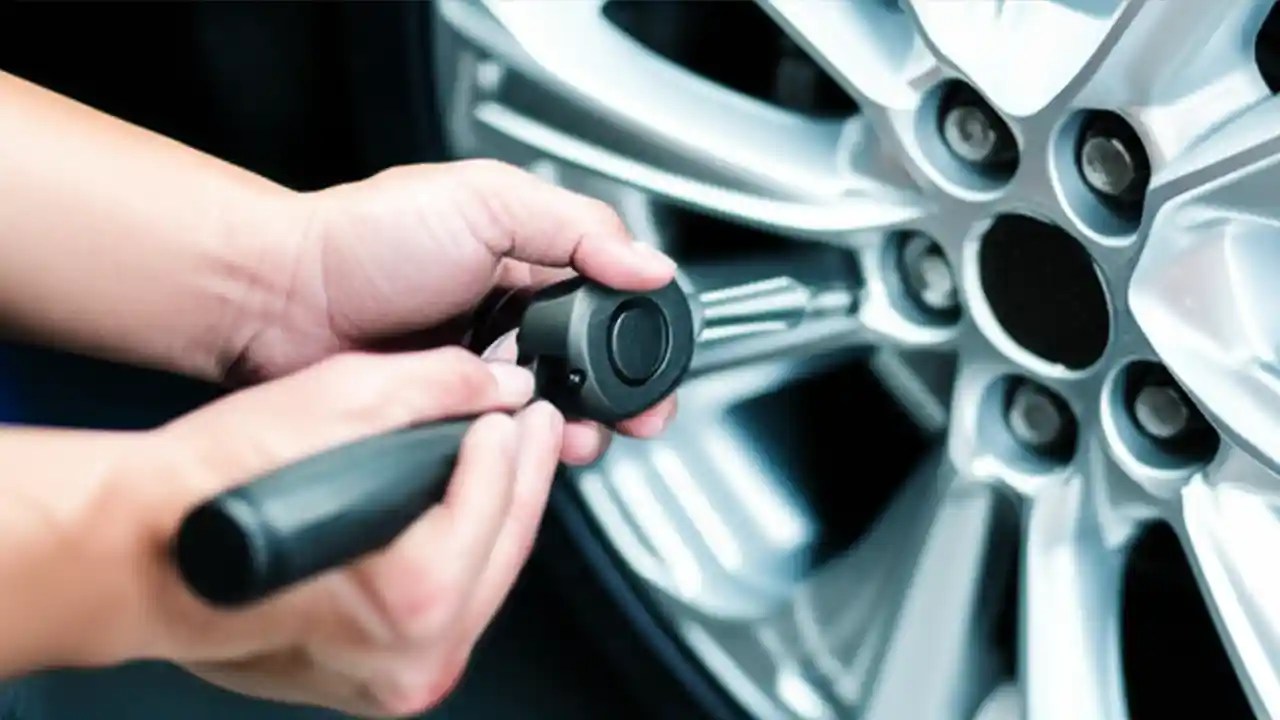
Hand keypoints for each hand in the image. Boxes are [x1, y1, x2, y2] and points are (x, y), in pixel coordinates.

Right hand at [142, 347, 557, 716]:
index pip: (496, 506)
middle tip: (533, 427)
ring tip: (509, 461)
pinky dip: (462, 558)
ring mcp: (392, 679)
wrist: (136, 550)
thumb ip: (435, 387)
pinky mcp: (373, 680)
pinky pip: (447, 610)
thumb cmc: (209, 492)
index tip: (523, 409)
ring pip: (481, 586)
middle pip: (503, 553)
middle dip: (524, 479)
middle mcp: (411, 658)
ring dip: (498, 518)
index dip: (516, 447)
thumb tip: (495, 385)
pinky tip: (467, 513)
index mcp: (410, 599)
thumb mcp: (333, 402)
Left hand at [239, 159, 679, 464]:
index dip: (640, 342)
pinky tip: (522, 441)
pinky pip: (499, 437)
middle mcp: (509, 318)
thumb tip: (650, 265)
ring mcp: (479, 370)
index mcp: (530, 261)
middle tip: (635, 418)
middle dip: (619, 398)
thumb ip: (575, 227)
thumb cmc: (366, 237)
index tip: (657, 372)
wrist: (282, 298)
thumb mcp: (487, 203)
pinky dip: (518, 445)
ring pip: (550, 411)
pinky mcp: (448, 412)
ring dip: (573, 426)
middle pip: (590, 368)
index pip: (610, 305)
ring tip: (577, 432)